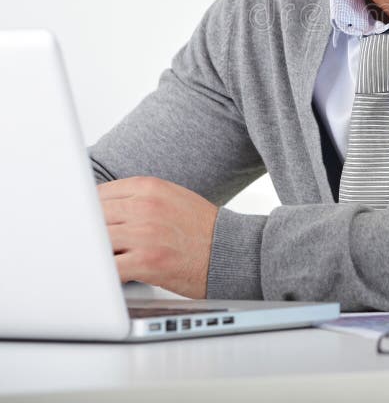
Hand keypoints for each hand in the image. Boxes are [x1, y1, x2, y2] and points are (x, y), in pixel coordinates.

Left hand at [98, 176, 218, 298]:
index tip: (85, 223)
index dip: (88, 211)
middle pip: (93, 217)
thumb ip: (137, 199)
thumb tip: (101, 209)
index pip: (99, 194)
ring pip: (97, 242)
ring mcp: (145, 233)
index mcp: (149, 187)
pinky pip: (108, 268)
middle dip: (87, 233)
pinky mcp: (147, 262)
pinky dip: (102, 275)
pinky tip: (107, 277)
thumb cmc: (200, 227)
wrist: (228, 249)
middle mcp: (145, 206)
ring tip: (98, 262)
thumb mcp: (170, 197)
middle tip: (89, 245)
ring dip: (94, 254)